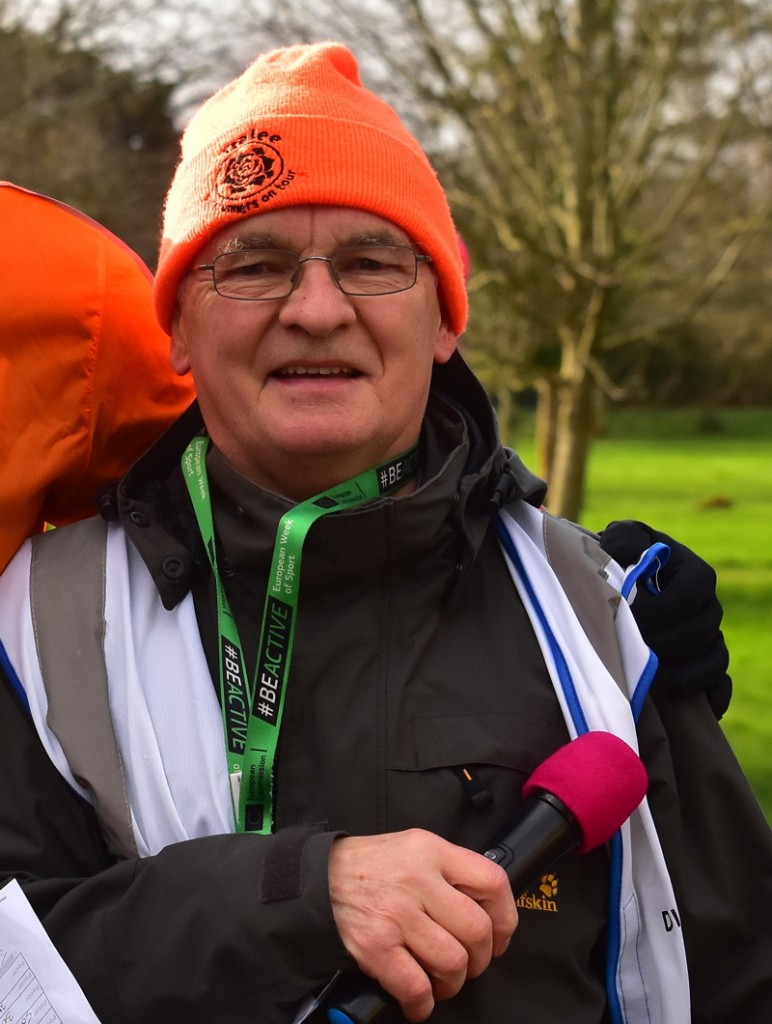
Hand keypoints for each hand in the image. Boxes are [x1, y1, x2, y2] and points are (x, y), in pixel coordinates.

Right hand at [327, 829, 516, 1021]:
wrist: (317, 878)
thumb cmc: (370, 866)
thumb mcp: (414, 847)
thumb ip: (448, 869)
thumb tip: (485, 906)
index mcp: (431, 851)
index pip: (492, 882)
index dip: (505, 918)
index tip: (499, 936)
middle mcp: (418, 880)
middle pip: (477, 931)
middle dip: (480, 959)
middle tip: (468, 964)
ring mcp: (397, 913)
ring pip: (452, 963)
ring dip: (452, 983)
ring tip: (441, 981)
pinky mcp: (376, 945)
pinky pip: (416, 986)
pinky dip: (423, 1004)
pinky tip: (418, 1000)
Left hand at [598, 519, 731, 718]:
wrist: (615, 586)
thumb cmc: (619, 560)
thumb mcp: (620, 540)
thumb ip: (624, 539)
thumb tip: (621, 549)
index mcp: (693, 573)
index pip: (689, 594)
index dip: (661, 611)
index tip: (628, 621)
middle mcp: (707, 606)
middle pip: (701, 630)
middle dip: (666, 645)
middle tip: (631, 656)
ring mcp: (709, 638)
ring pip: (714, 658)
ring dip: (688, 673)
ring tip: (660, 685)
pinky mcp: (705, 666)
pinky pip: (720, 684)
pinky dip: (708, 696)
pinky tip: (680, 702)